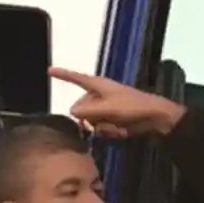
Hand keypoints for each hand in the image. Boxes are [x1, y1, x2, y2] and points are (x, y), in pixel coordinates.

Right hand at [50, 66, 185, 138]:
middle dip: (89, 118)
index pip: (75, 77)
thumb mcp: (106, 107)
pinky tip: (121, 131)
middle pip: (80, 108)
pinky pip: (102, 128)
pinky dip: (110, 132)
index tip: (49, 70)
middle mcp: (99, 95)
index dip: (62, 75)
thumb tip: (72, 112)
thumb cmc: (132, 106)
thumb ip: (86, 110)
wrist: (155, 117)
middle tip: (103, 121)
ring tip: (116, 127)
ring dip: (102, 127)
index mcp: (97, 85)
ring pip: (91, 121)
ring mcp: (106, 108)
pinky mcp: (114, 119)